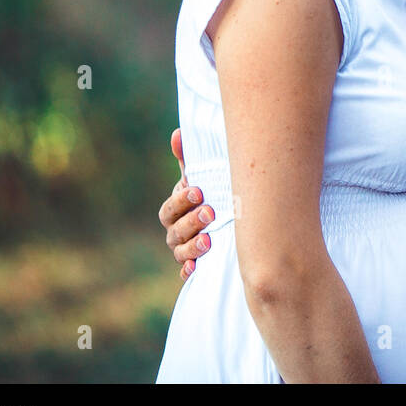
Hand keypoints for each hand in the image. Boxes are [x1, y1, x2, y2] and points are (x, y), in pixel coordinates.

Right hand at [158, 128, 213, 279]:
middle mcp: (176, 231)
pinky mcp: (196, 266)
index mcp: (176, 209)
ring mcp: (184, 250)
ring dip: (192, 246)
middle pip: (175, 231)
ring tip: (209, 240)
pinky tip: (195, 268)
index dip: (182, 200)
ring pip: (180, 252)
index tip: (199, 190)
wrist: (234, 219)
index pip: (170, 208)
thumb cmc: (214, 193)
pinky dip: (189, 270)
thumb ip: (189, 159)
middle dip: (191, 221)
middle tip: (210, 212)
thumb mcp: (203, 176)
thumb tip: (178, 133)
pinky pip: (187, 273)